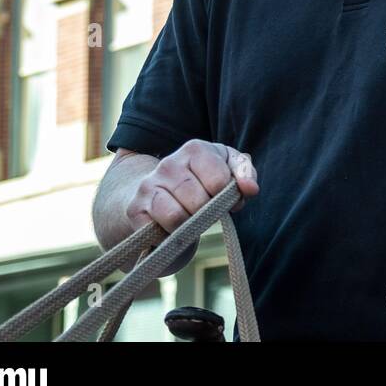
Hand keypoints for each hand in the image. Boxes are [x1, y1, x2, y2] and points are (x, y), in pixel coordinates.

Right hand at [126, 139, 259, 233]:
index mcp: (195, 149)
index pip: (220, 181)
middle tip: (204, 210)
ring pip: (178, 218)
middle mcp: (169, 163)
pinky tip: (170, 227)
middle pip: (200, 202)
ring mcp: (148, 186)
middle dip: (208, 213)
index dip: (227, 196)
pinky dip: (170, 236)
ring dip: (189, 226)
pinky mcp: (135, 210)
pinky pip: (159, 231)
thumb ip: (245, 173)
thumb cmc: (202, 182)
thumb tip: (251, 189)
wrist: (157, 196)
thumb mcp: (227, 170)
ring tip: (189, 218)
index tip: (223, 197)